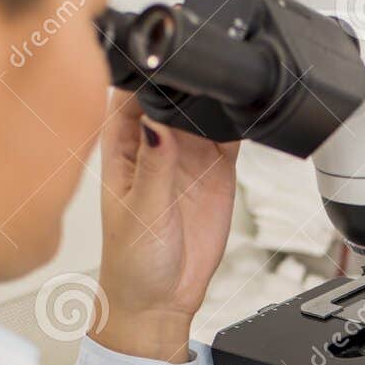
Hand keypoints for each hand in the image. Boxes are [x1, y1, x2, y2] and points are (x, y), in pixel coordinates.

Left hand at [94, 92, 239, 362]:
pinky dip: (237, 122)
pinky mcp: (216, 170)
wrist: (162, 300)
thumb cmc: (133, 262)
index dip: (144, 73)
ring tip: (224, 95)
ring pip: (200, 109)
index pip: (128, 92)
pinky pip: (229, 136)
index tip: (163, 64)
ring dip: (212, 99)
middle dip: (184, 80)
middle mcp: (153, 143)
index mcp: (121, 146)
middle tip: (202, 76)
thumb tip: (156, 122)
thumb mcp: (143, 212)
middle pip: (169, 92)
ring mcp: (186, 155)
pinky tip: (242, 117)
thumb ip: (154, 165)